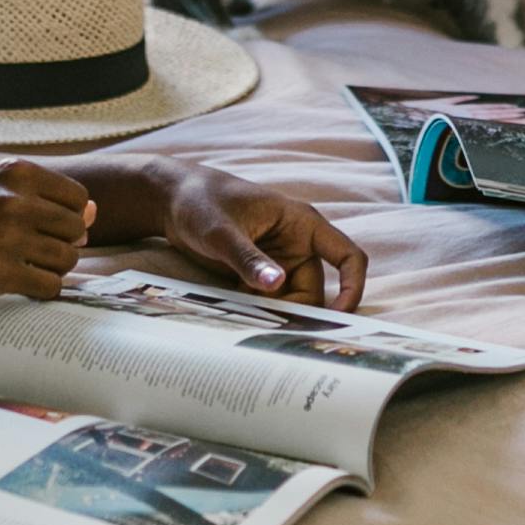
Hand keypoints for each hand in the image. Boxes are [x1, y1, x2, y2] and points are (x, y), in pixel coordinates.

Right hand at [0, 157, 98, 313]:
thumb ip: (38, 194)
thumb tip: (93, 212)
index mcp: (14, 173)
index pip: (78, 198)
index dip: (68, 218)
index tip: (44, 230)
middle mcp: (12, 201)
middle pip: (76, 230)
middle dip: (62, 245)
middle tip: (33, 254)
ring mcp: (5, 238)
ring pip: (67, 259)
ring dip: (52, 269)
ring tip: (24, 268)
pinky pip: (49, 286)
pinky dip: (42, 290)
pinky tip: (21, 285)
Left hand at [151, 170, 371, 308]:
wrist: (172, 200)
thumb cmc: (200, 202)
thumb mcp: (221, 232)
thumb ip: (248, 258)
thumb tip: (278, 284)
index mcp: (302, 224)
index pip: (347, 255)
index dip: (352, 287)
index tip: (338, 318)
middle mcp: (297, 244)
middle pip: (315, 290)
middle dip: (297, 310)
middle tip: (267, 324)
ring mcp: (279, 260)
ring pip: (292, 299)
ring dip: (275, 313)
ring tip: (246, 314)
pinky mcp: (260, 273)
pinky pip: (271, 301)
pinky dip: (261, 311)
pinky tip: (239, 312)